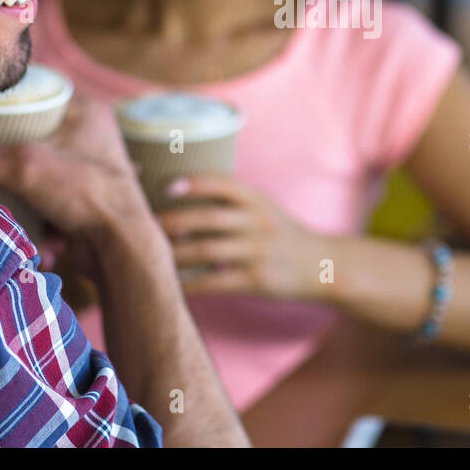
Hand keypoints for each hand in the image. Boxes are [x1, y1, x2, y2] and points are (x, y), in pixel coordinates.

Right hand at [0, 93, 169, 273]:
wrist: (122, 249)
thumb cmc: (87, 194)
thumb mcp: (23, 166)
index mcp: (84, 110)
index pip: (30, 94)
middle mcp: (89, 136)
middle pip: (25, 140)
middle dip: (2, 164)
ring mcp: (85, 172)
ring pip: (31, 177)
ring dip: (19, 199)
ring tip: (13, 210)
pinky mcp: (81, 205)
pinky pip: (43, 205)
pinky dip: (35, 221)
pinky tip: (39, 233)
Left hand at [157, 173, 326, 300]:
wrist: (323, 265)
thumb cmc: (282, 235)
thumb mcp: (265, 208)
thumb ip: (231, 201)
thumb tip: (176, 196)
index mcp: (258, 201)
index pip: (225, 184)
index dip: (196, 183)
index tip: (168, 186)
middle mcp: (259, 222)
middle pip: (210, 218)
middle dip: (174, 221)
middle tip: (146, 225)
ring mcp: (259, 252)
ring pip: (208, 251)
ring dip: (175, 254)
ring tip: (150, 255)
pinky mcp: (257, 280)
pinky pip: (215, 282)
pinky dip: (190, 284)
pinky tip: (172, 285)